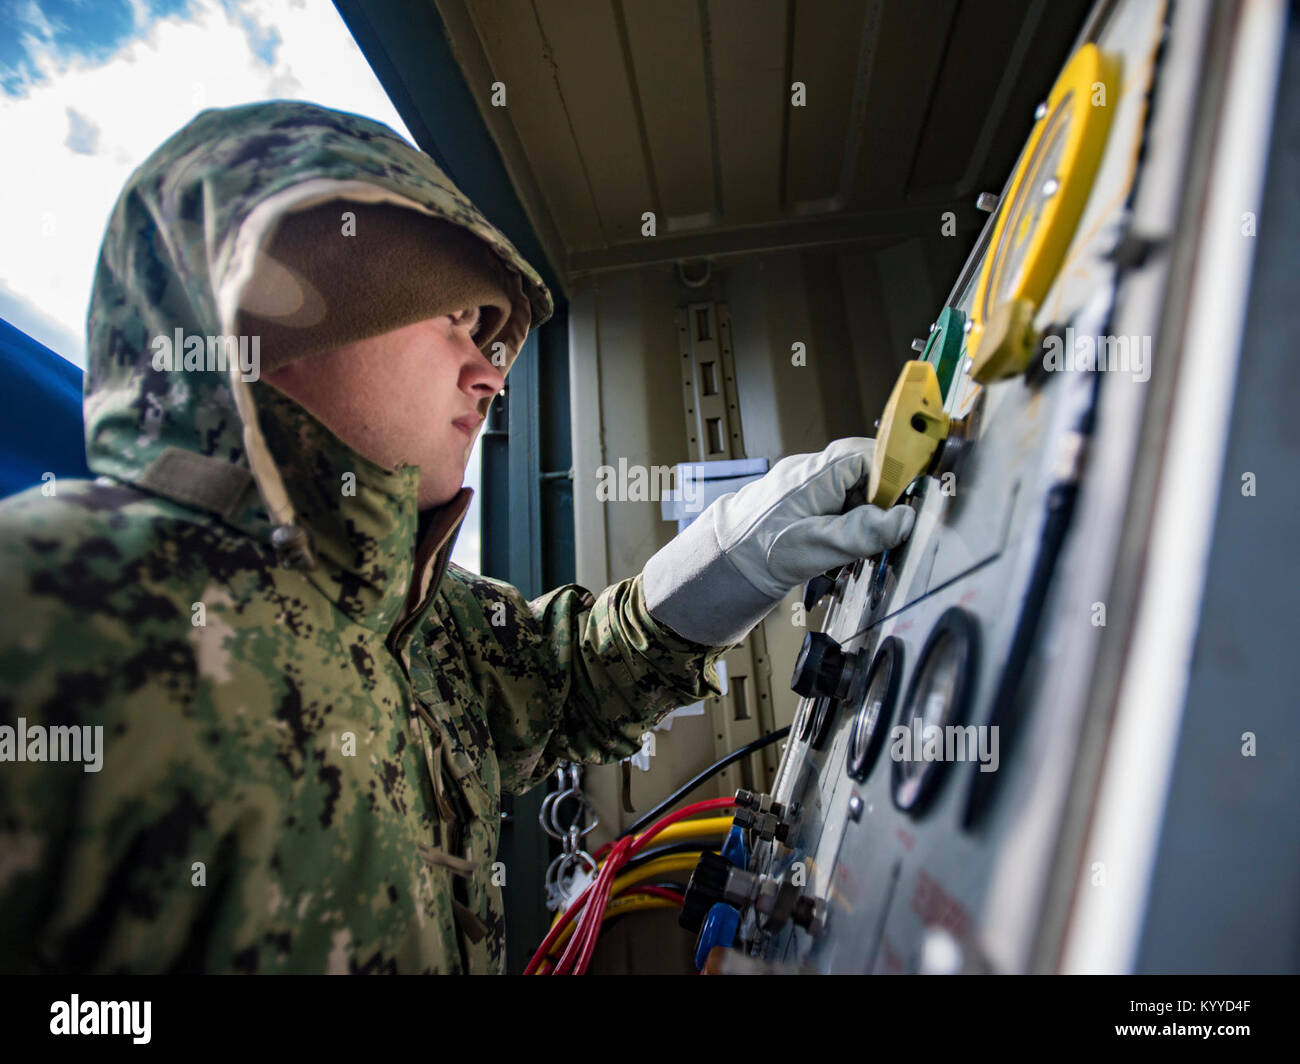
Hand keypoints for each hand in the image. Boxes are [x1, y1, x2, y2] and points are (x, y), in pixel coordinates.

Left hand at [642, 437, 915, 646]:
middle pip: (866, 472)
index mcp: (818, 471)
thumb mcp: (818, 545)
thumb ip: (862, 532)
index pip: (873, 454)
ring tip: (857, 545)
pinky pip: (836, 504)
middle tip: (887, 529)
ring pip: (853, 491)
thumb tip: (902, 521)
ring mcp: (806, 485)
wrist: (719, 562)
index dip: (898, 472)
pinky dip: (846, 524)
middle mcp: (812, 471)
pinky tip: (841, 548)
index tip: (914, 495)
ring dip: (863, 516)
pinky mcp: (802, 502)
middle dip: (882, 500)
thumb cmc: (758, 550)